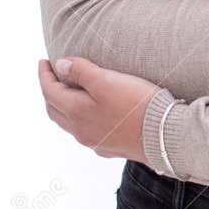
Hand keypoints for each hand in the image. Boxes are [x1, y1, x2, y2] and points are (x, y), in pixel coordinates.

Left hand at [38, 58, 159, 162]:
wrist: (164, 136)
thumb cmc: (137, 106)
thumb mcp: (108, 81)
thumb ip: (81, 71)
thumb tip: (60, 65)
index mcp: (75, 111)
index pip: (49, 91)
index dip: (44, 74)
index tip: (44, 61)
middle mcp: (79, 129)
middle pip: (54, 109)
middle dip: (50, 90)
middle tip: (54, 75)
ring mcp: (94, 140)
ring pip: (68, 123)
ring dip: (63, 106)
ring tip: (70, 93)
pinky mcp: (109, 147)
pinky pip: (86, 132)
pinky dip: (81, 119)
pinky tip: (92, 114)